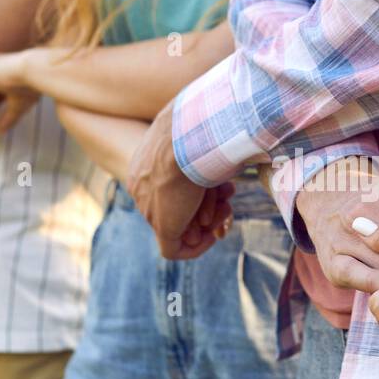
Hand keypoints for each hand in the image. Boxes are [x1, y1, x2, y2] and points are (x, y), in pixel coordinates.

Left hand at [126, 103, 231, 259]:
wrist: (189, 137)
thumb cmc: (202, 128)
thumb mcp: (202, 135)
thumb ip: (205, 148)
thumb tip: (234, 143)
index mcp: (147, 163)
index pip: (172, 189)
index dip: (201, 193)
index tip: (223, 187)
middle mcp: (143, 187)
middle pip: (177, 208)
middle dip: (208, 208)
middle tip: (226, 200)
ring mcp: (150, 208)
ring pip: (180, 227)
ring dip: (210, 221)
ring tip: (224, 208)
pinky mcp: (162, 227)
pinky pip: (175, 251)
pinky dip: (198, 248)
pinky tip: (215, 234)